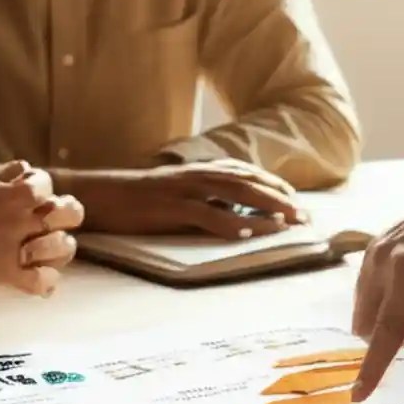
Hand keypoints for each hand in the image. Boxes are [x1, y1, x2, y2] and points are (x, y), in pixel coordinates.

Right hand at [0, 161, 83, 295]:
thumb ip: (9, 171)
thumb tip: (29, 168)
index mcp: (16, 195)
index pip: (47, 183)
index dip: (43, 185)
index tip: (34, 191)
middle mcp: (23, 221)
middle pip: (70, 214)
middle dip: (69, 212)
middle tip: (57, 217)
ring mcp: (18, 248)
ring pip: (63, 247)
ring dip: (61, 245)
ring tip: (52, 245)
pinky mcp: (8, 273)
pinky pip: (40, 281)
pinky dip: (47, 281)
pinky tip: (43, 276)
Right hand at [75, 159, 305, 239]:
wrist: (99, 196)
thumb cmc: (138, 200)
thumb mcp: (176, 194)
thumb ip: (204, 199)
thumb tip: (234, 215)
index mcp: (198, 171)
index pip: (245, 173)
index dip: (273, 184)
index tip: (295, 199)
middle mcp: (196, 175)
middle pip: (248, 182)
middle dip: (279, 198)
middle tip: (304, 216)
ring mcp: (184, 190)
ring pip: (234, 195)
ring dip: (264, 208)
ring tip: (287, 223)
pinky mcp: (170, 207)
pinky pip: (205, 214)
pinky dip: (228, 223)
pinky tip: (246, 232)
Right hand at [351, 158, 403, 401]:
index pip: (387, 330)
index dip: (373, 367)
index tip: (359, 396)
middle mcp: (380, 262)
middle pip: (375, 327)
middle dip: (403, 337)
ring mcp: (371, 256)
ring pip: (372, 314)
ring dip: (400, 321)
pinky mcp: (371, 254)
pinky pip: (373, 297)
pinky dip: (394, 306)